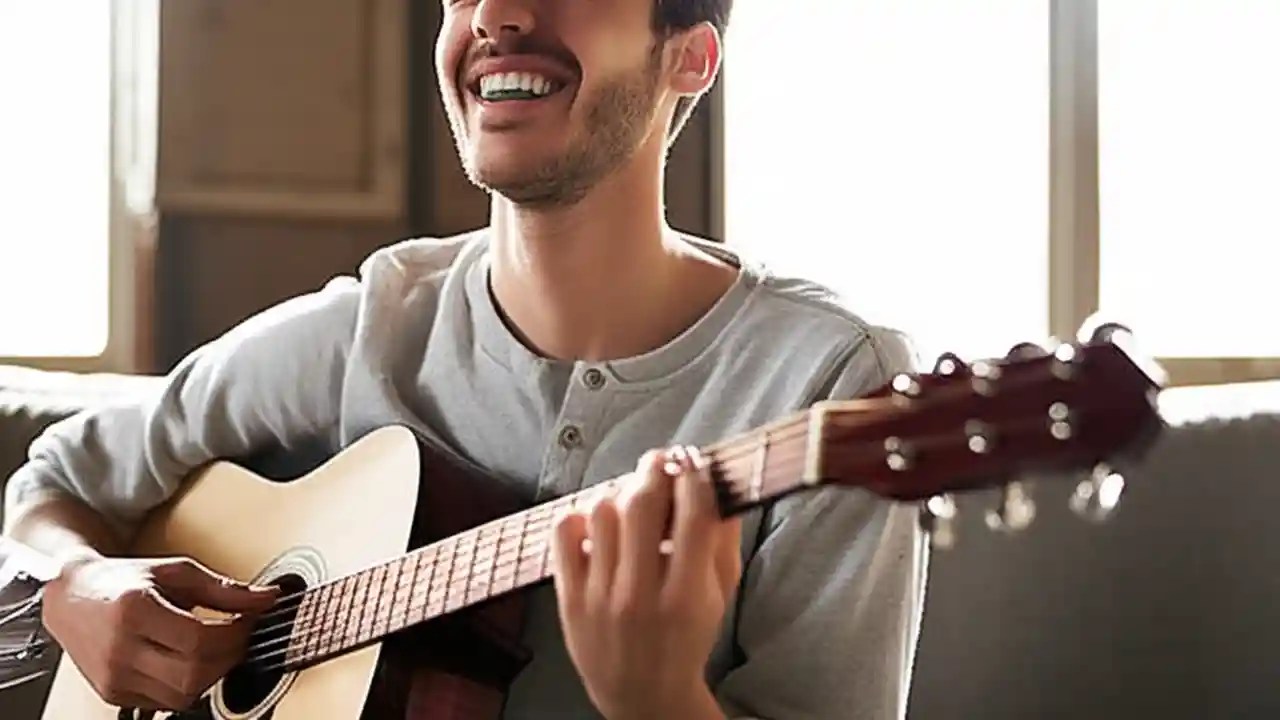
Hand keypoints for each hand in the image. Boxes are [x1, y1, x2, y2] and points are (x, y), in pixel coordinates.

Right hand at [41, 553, 277, 709]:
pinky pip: (165, 704)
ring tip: (217, 649)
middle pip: (193, 674)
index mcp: (133, 611)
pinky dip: (189, 687)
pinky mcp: (113, 695)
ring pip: (182, 696)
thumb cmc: (122, 581)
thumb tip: (268, 599)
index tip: (250, 622)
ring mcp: (114, 678)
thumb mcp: (176, 572)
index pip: (199, 641)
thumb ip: (224, 589)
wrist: (70, 598)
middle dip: (229, 658)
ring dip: (212, 676)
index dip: (235, 636)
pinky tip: (192, 663)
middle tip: (240, 637)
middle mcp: (119, 649)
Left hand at [550, 446, 739, 719]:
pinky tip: (597, 522)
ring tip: (630, 497)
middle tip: (661, 462)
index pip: (694, 516)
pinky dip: (580, 516)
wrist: (642, 696)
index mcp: (687, 597)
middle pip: (643, 505)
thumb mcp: (720, 596)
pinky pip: (564, 534)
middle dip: (655, 470)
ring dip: (619, 493)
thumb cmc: (687, 639)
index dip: (695, 477)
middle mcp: (641, 596)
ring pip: (602, 513)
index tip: (694, 462)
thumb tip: (722, 485)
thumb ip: (724, 542)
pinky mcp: (569, 600)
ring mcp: (600, 598)